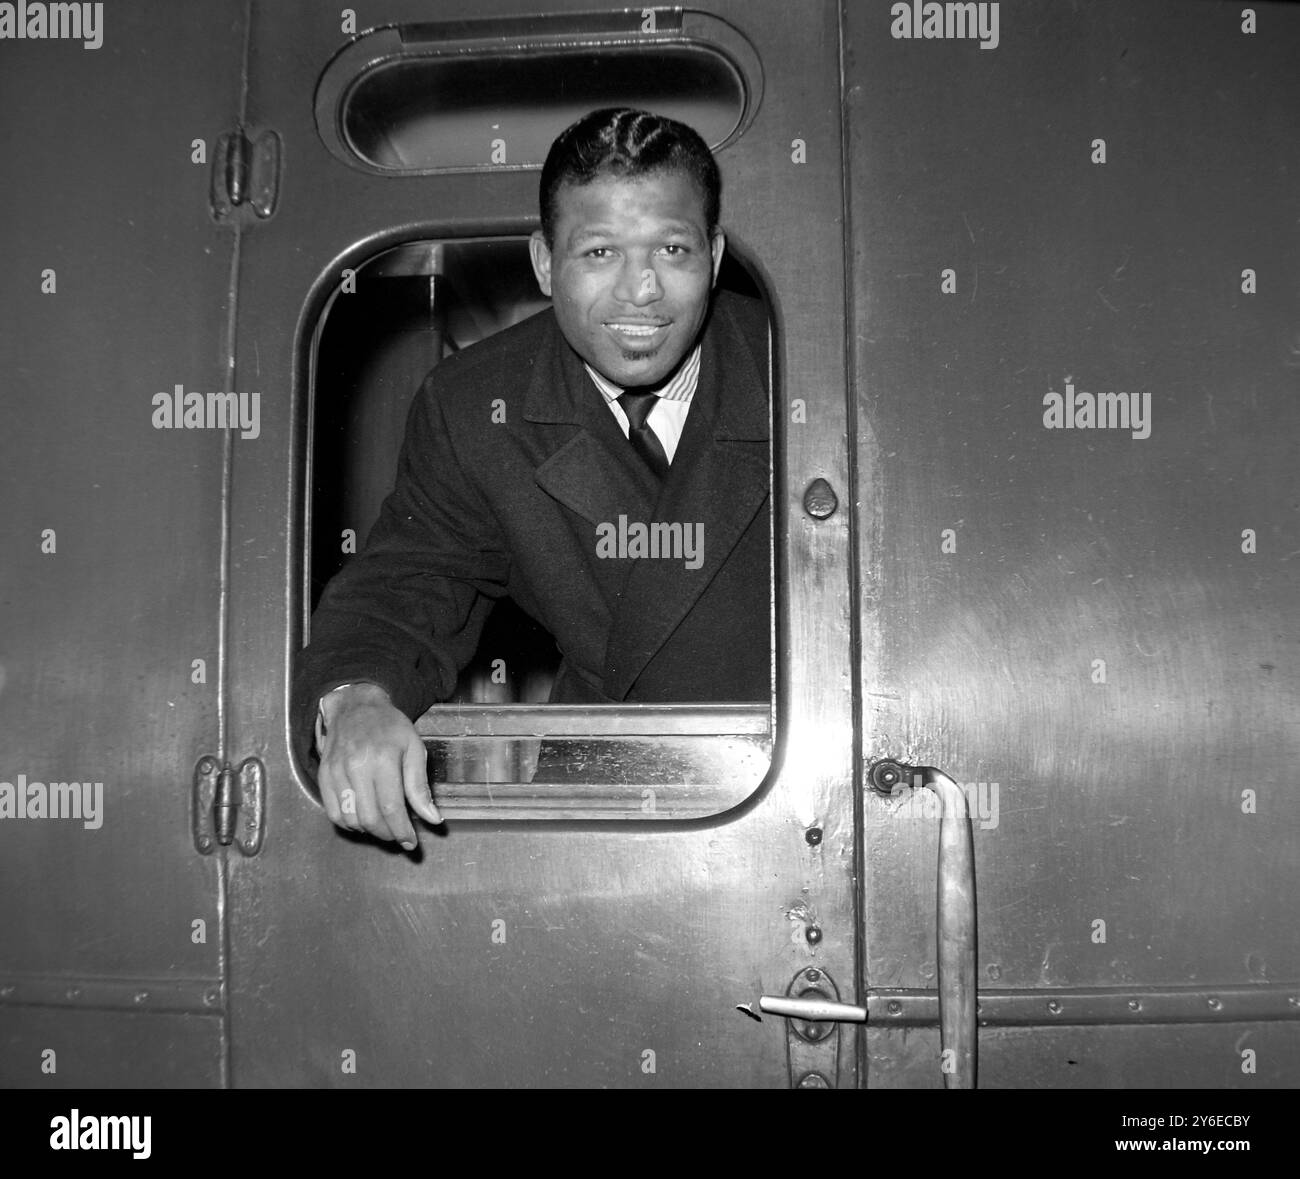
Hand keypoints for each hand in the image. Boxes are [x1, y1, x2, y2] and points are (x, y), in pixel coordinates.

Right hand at [315, 682, 442, 847]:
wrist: (356, 707)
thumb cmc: (390, 727)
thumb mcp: (414, 749)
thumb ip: (420, 787)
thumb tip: (432, 819)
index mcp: (383, 759)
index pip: (392, 808)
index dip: (402, 831)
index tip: (411, 842)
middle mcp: (356, 767)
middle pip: (370, 818)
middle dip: (387, 834)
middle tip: (398, 835)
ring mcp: (336, 772)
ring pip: (350, 819)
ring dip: (368, 831)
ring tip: (383, 826)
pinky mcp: (323, 775)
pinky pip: (333, 812)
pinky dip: (348, 823)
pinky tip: (362, 818)